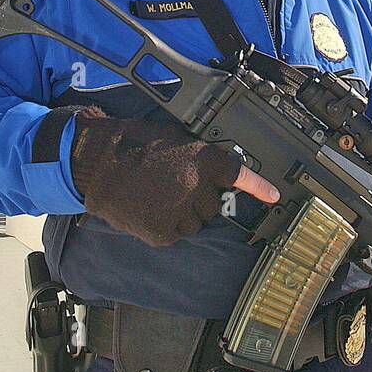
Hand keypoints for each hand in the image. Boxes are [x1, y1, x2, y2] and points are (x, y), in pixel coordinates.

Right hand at [70, 106, 279, 246]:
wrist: (98, 163)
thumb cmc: (132, 144)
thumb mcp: (174, 138)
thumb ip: (198, 156)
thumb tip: (212, 171)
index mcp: (203, 159)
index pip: (238, 175)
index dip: (258, 187)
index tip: (273, 195)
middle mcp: (198, 187)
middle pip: (212, 204)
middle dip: (198, 197)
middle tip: (173, 184)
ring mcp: (181, 212)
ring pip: (195, 222)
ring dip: (183, 213)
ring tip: (157, 195)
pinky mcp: (163, 232)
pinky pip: (175, 233)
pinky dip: (165, 225)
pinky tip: (148, 208)